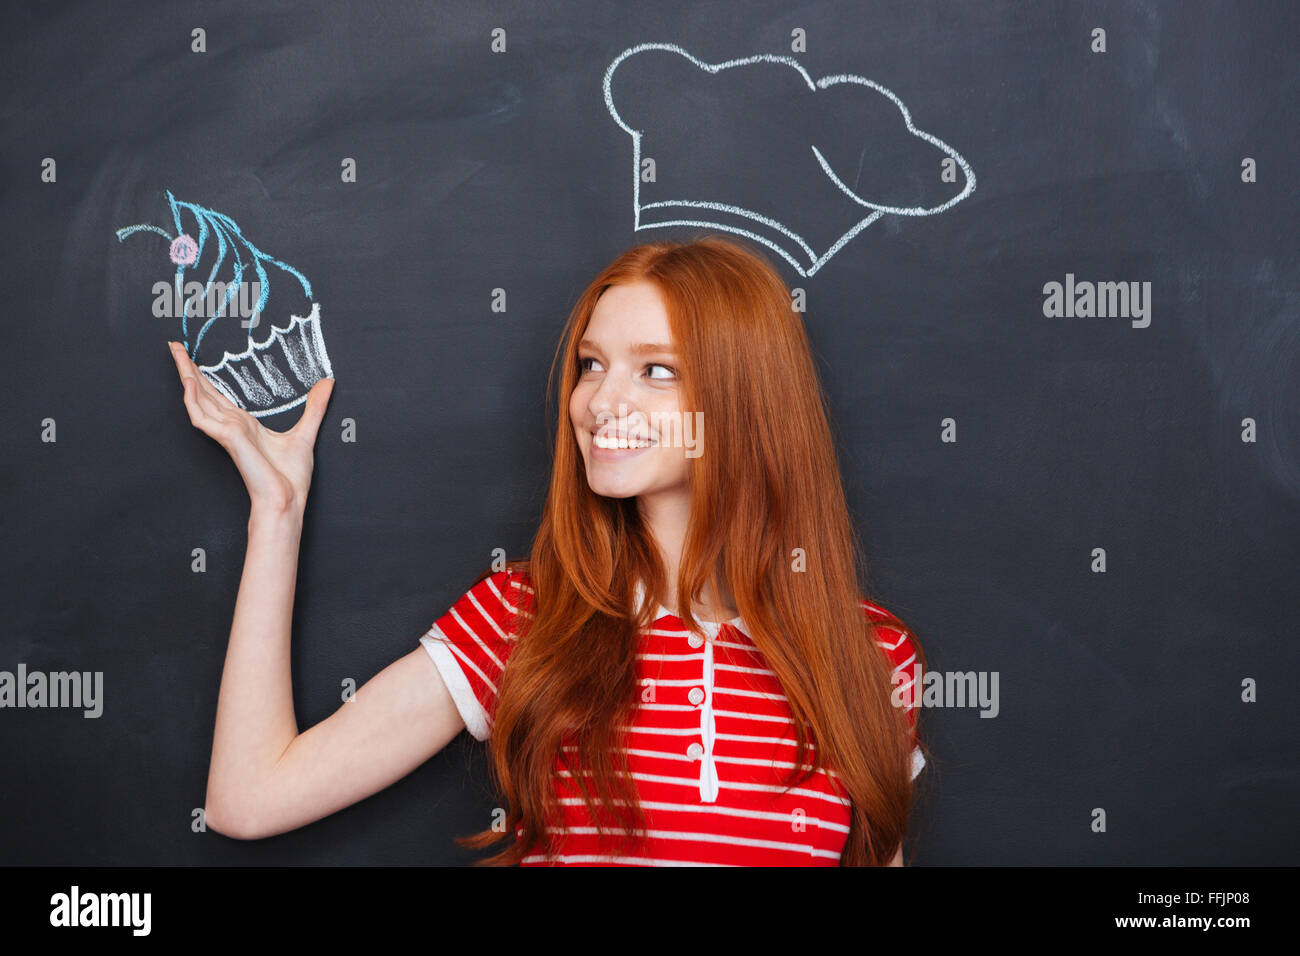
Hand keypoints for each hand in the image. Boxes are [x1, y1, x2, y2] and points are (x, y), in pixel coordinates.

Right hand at [168, 341, 333, 510]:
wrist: (287, 499)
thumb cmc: (291, 477)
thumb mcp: (306, 433)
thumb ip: (315, 407)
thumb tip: (328, 383)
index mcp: (245, 425)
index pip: (218, 396)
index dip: (204, 377)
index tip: (193, 359)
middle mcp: (232, 426)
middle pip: (203, 392)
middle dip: (188, 369)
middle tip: (175, 345)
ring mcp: (228, 432)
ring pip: (199, 399)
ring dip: (186, 376)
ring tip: (176, 352)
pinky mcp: (228, 438)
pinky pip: (203, 417)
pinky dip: (194, 399)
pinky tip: (189, 382)